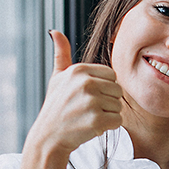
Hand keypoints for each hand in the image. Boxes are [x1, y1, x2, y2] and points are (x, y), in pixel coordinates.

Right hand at [27, 30, 123, 155]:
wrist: (49, 136)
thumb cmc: (56, 106)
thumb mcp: (57, 78)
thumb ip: (61, 55)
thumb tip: (55, 32)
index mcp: (79, 70)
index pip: (112, 75)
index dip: (104, 87)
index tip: (90, 96)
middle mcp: (85, 83)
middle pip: (117, 90)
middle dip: (107, 102)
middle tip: (88, 109)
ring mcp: (91, 102)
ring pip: (119, 106)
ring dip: (108, 115)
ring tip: (89, 117)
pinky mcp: (96, 120)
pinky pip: (118, 121)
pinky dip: (108, 126)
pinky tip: (92, 127)